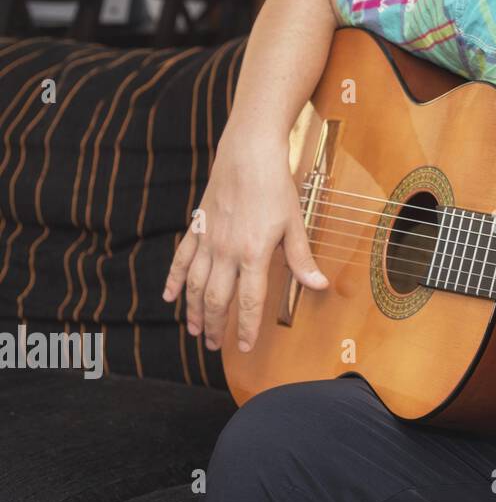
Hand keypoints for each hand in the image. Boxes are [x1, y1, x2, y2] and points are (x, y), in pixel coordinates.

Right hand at [161, 125, 326, 352]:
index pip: (250, 302)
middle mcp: (226, 252)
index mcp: (254, 254)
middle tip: (214, 345)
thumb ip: (301, 259)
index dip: (247, 327)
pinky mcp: (197, 228)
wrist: (248, 154)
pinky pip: (182, 260)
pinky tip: (170, 297)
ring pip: (195, 284)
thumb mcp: (295, 224)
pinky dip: (174, 280)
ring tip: (194, 330)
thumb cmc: (276, 187)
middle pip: (217, 299)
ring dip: (194, 310)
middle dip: (215, 326)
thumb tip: (319, 285)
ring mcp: (208, 240)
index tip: (246, 347)